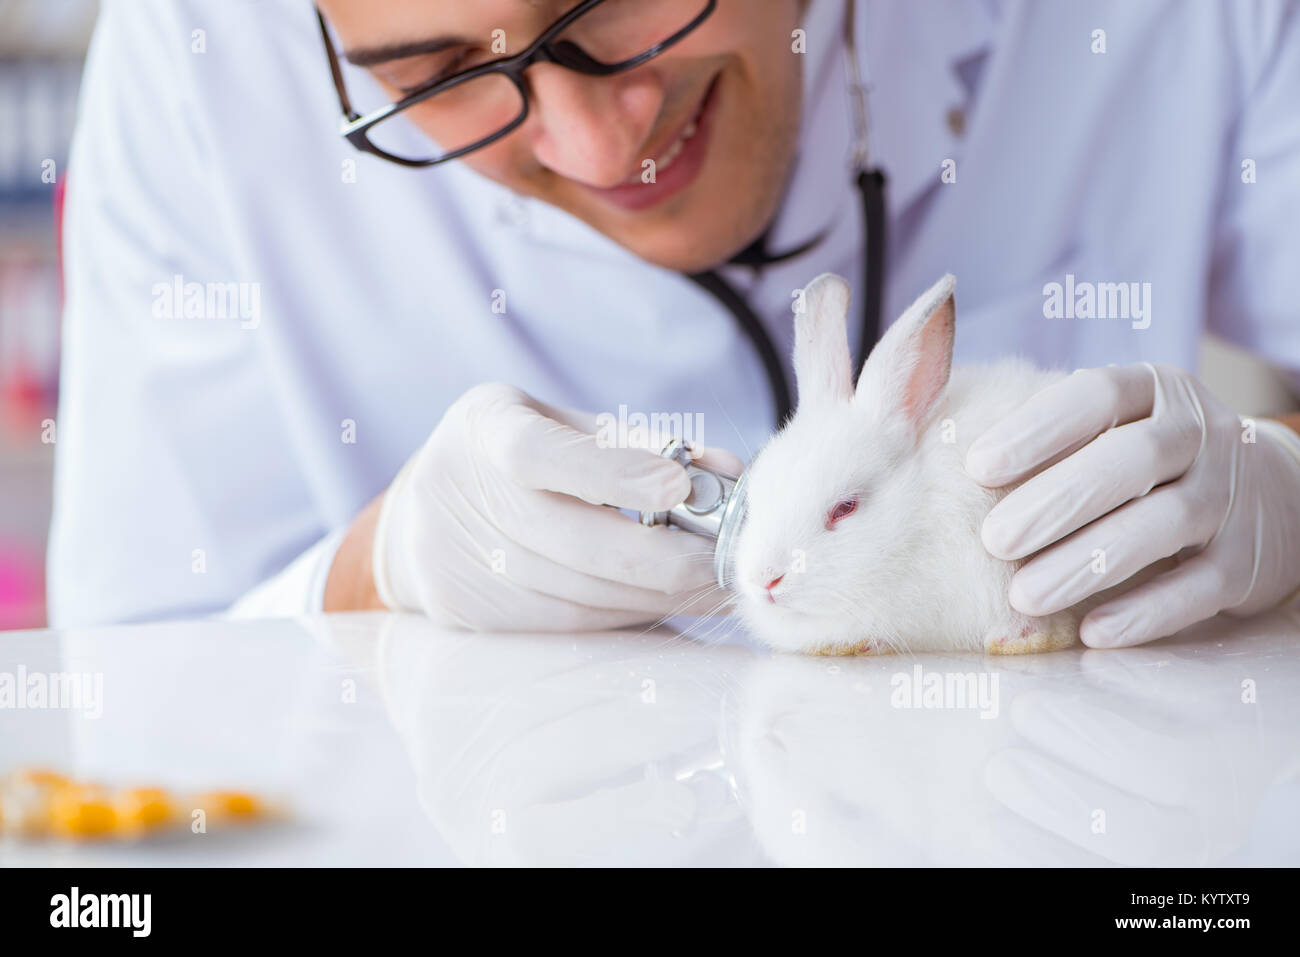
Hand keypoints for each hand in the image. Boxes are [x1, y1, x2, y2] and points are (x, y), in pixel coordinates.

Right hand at [366, 383, 740, 629]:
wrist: (417, 512)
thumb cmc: (516, 459)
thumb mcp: (564, 426)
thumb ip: (641, 444)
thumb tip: (730, 472)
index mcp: (484, 428)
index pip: (541, 454)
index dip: (611, 473)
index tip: (678, 486)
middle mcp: (455, 493)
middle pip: (571, 541)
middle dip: (663, 559)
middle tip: (727, 564)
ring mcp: (450, 560)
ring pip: (577, 595)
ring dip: (655, 596)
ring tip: (708, 588)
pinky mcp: (462, 611)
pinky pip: (564, 623)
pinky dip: (623, 616)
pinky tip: (661, 605)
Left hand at [965, 363, 1299, 646]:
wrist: (1268, 494)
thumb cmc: (1146, 461)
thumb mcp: (1110, 424)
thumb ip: (1044, 430)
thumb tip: (945, 450)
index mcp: (1153, 390)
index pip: (1097, 395)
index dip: (1036, 430)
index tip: (977, 467)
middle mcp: (1198, 434)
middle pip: (1131, 459)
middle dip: (1057, 501)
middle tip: (993, 539)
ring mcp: (1230, 496)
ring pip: (1165, 524)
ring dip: (1090, 561)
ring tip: (1024, 594)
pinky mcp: (1248, 561)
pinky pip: (1200, 587)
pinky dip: (1146, 611)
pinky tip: (1092, 631)